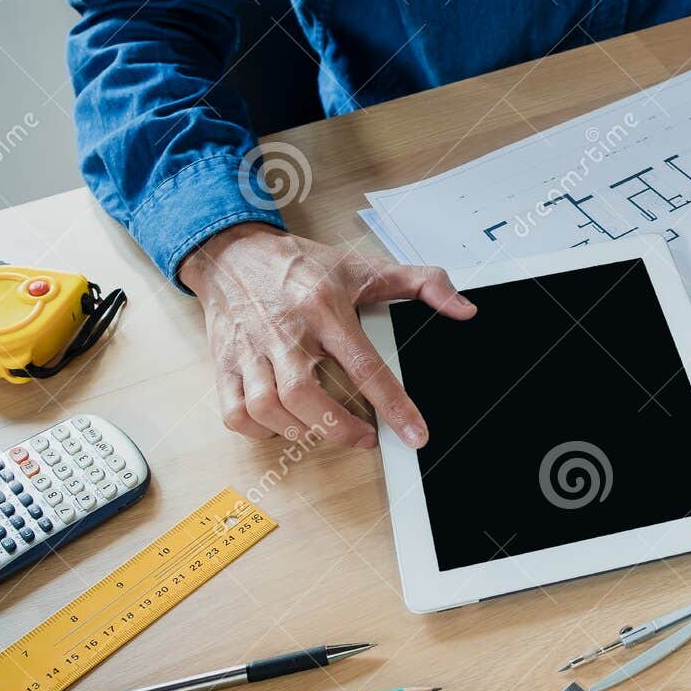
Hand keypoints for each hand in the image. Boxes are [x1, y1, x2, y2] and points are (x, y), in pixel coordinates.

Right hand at [179, 223, 474, 448]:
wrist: (233, 252)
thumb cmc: (302, 266)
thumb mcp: (367, 267)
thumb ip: (425, 284)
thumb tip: (465, 309)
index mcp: (324, 307)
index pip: (363, 365)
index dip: (393, 405)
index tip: (415, 434)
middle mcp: (285, 330)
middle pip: (305, 395)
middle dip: (339, 428)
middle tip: (367, 438)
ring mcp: (250, 349)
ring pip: (268, 407)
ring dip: (300, 431)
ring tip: (328, 431)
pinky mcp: (225, 363)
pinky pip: (235, 411)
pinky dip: (259, 430)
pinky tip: (285, 426)